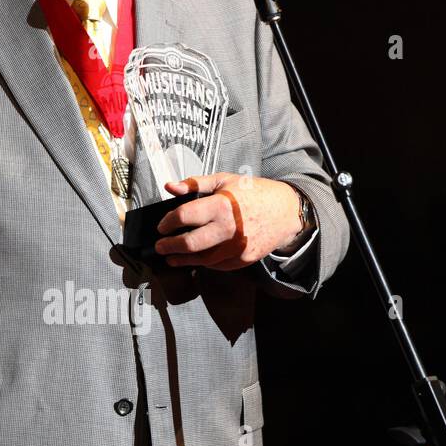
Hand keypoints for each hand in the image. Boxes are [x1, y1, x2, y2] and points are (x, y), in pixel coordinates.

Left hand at [154, 172, 301, 270]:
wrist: (285, 211)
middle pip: (189, 243)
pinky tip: (196, 258)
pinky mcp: (243, 259)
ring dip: (183, 259)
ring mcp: (237, 247)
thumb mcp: (224, 181)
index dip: (167, 223)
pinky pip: (217, 264)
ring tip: (172, 257)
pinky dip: (204, 262)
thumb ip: (195, 184)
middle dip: (169, 247)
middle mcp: (228, 228)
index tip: (162, 227)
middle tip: (160, 247)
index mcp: (222, 205)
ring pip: (202, 259)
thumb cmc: (253, 193)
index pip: (184, 216)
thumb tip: (170, 187)